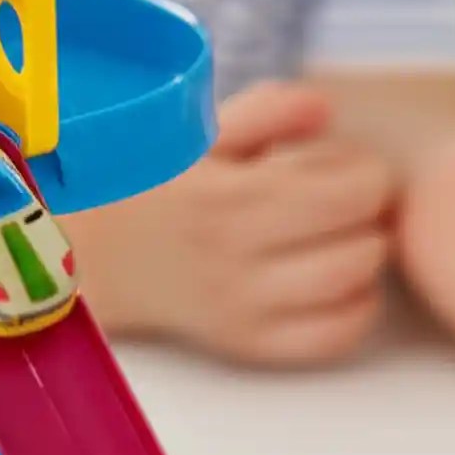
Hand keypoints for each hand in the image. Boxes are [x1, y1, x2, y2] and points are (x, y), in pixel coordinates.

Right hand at [66, 81, 395, 366]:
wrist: (87, 251)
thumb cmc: (151, 180)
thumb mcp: (197, 130)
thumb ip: (268, 108)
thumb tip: (328, 112)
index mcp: (231, 198)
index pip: (355, 191)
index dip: (364, 170)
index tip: (340, 164)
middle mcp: (239, 261)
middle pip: (366, 243)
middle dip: (367, 215)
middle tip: (341, 202)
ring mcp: (242, 311)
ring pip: (356, 289)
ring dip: (363, 258)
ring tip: (337, 238)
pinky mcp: (244, 346)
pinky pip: (332, 339)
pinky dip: (352, 309)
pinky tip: (333, 283)